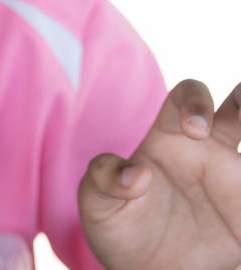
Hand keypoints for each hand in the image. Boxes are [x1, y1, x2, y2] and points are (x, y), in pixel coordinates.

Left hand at [79, 80, 240, 269]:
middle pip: (238, 105)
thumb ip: (103, 178)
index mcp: (168, 137)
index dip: (195, 100)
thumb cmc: (118, 227)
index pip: (186, 96)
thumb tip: (136, 176)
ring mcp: (230, 179)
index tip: (194, 129)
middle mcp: (206, 151)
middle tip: (238, 122)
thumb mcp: (96, 202)